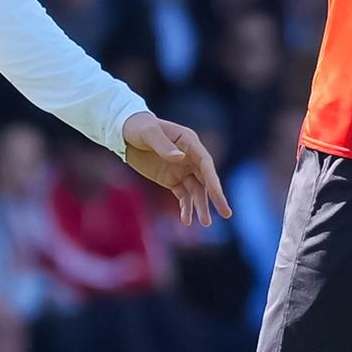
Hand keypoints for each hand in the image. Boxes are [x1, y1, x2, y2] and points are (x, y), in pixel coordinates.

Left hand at [122, 112, 232, 226]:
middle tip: (226, 214)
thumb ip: (163, 146)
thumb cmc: (138, 127)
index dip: (213, 180)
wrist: (124, 134)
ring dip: (201, 206)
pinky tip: (186, 220)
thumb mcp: (148, 133)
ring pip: (196, 191)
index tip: (218, 195)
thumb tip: (181, 158)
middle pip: (207, 179)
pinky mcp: (172, 180)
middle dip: (216, 196)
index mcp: (189, 141)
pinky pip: (183, 196)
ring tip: (204, 223)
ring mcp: (182, 169)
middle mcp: (190, 156)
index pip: (205, 163)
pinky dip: (186, 208)